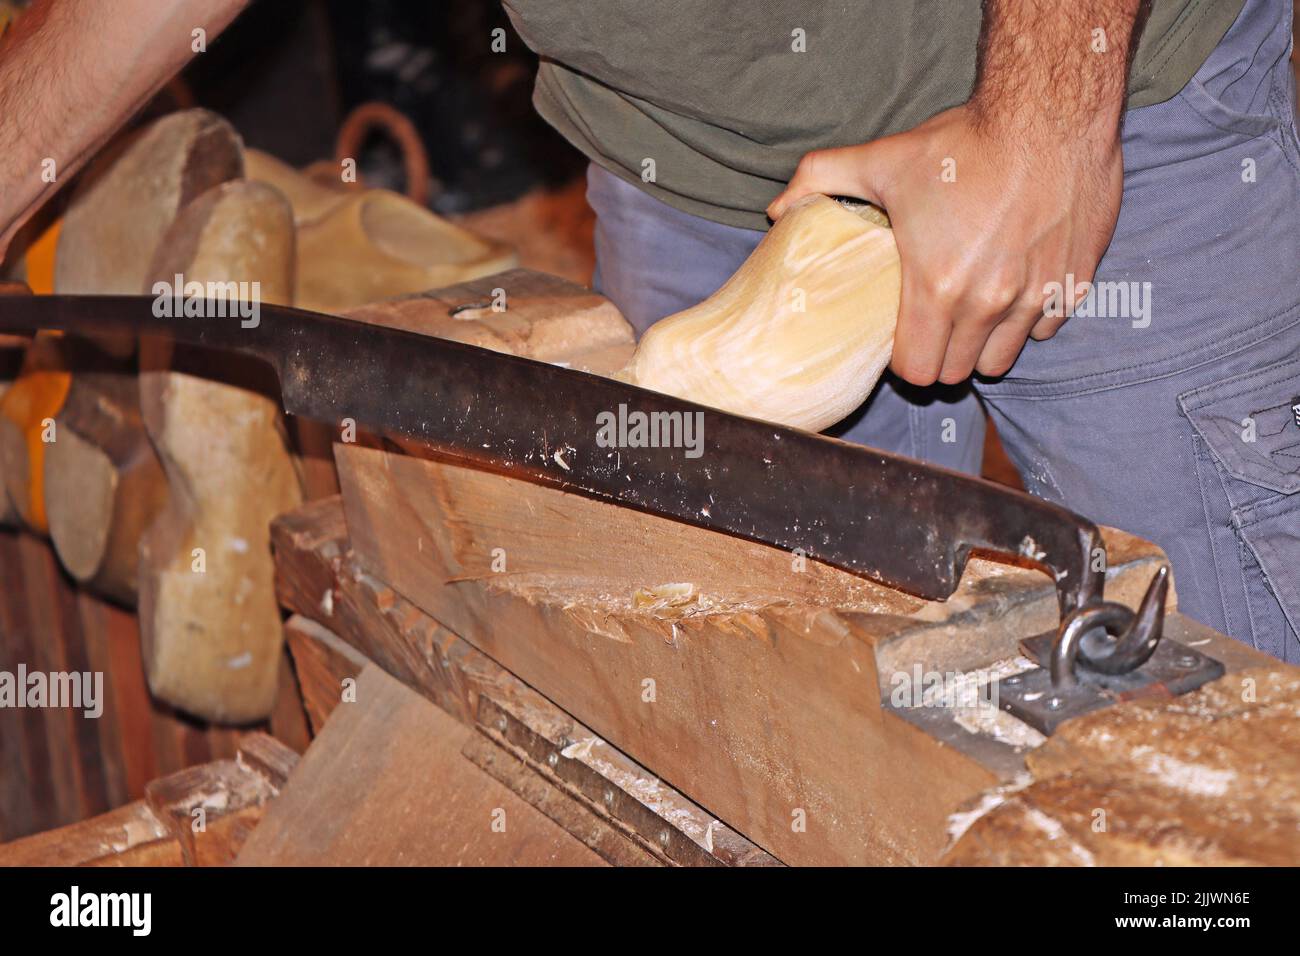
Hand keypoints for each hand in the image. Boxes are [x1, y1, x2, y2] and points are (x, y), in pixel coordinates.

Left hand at [767, 102, 1123, 384]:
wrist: (1050, 112)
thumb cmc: (965, 142)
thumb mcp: (883, 160)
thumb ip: (821, 181)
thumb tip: (777, 210)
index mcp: (936, 287)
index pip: (916, 370)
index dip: (905, 362)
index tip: (903, 341)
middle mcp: (987, 303)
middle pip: (957, 372)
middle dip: (942, 356)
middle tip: (934, 326)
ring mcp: (1035, 298)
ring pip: (1001, 359)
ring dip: (983, 344)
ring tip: (971, 313)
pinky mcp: (1072, 284)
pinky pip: (1044, 329)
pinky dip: (1027, 319)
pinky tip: (1013, 287)